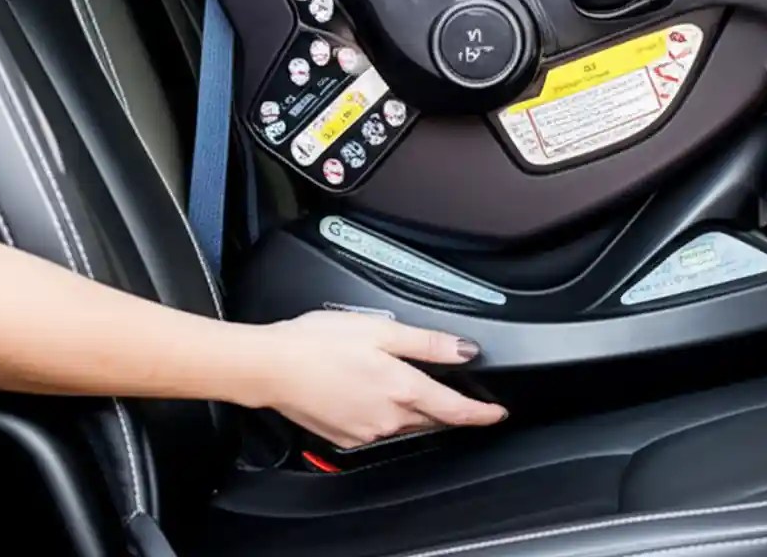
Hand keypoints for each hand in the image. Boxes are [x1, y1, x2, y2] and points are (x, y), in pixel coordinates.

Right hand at [235, 311, 506, 448]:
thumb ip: (427, 343)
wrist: (269, 367)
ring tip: (397, 382)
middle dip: (445, 408)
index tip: (497, 413)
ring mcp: (366, 432)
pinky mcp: (344, 437)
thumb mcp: (381, 330)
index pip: (455, 409)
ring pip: (404, 424)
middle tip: (451, 391)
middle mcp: (388, 418)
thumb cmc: (317, 344)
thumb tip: (465, 350)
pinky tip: (366, 393)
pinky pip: (376, 428)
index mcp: (402, 390)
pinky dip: (382, 414)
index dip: (481, 413)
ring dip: (412, 409)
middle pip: (431, 418)